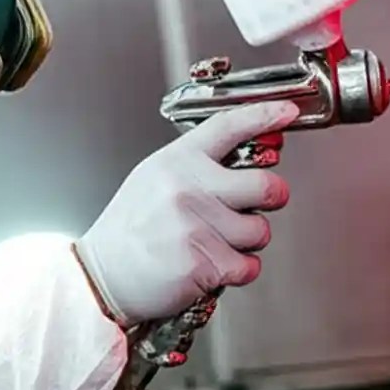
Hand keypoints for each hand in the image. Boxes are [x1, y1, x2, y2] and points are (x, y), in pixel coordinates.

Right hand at [73, 101, 298, 325]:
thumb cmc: (132, 228)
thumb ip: (199, 166)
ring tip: (218, 241)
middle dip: (273, 198)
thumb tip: (251, 157)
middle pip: (265, 185)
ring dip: (249, 241)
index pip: (229, 127)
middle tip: (258, 205)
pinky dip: (240, 270)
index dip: (265, 116)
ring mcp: (196, 226)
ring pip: (261, 230)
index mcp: (177, 161)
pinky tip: (214, 265)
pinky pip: (250, 266)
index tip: (287, 112)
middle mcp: (188, 189)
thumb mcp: (156, 178)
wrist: (102, 277)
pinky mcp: (203, 263)